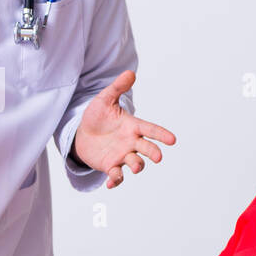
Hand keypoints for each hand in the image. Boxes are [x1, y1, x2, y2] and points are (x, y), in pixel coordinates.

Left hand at [73, 70, 175, 188]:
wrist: (82, 133)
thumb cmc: (97, 116)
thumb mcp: (104, 100)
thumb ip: (117, 88)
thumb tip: (130, 73)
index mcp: (132, 126)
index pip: (150, 129)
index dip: (161, 134)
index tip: (172, 140)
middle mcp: (131, 142)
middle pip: (146, 148)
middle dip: (153, 152)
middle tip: (158, 156)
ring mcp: (122, 155)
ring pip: (134, 162)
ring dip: (137, 165)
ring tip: (136, 167)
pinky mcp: (111, 166)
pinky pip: (117, 176)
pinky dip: (116, 180)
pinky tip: (110, 182)